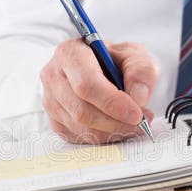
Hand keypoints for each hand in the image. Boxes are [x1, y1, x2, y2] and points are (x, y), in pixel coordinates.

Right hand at [40, 39, 157, 143]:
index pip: (87, 84)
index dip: (112, 103)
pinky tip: (116, 127)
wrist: (102, 67)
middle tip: (140, 122)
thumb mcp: (134, 55)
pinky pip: (78, 137)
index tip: (135, 113)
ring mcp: (50, 100)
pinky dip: (102, 137)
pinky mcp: (54, 120)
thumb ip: (141, 71)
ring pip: (80, 127)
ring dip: (111, 131)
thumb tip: (138, 97)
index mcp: (70, 53)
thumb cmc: (114, 60)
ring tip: (132, 124)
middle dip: (115, 122)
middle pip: (82, 110)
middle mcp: (53, 76)